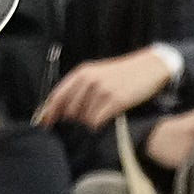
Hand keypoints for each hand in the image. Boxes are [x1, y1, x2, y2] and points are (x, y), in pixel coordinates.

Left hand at [39, 46, 175, 128]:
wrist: (149, 67)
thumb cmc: (122, 74)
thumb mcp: (97, 74)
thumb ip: (80, 88)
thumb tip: (64, 110)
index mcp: (81, 73)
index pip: (57, 96)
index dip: (49, 112)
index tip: (44, 124)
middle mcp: (89, 80)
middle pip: (69, 110)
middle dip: (71, 121)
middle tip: (79, 125)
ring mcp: (102, 90)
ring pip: (83, 118)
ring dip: (87, 124)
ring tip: (96, 120)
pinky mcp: (116, 100)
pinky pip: (97, 121)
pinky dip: (97, 126)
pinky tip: (103, 123)